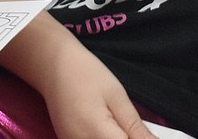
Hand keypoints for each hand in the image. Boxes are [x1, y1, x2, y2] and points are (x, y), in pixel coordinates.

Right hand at [39, 46, 158, 138]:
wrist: (52, 64)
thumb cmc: (85, 73)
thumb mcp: (117, 97)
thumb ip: (135, 128)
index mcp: (96, 134)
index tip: (145, 133)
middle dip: (128, 138)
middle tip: (133, 126)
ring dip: (116, 137)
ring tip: (119, 124)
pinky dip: (104, 137)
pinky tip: (108, 128)